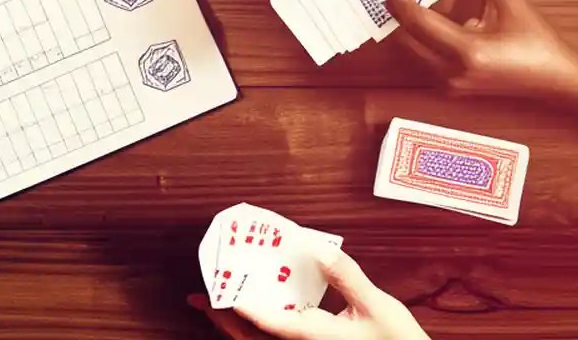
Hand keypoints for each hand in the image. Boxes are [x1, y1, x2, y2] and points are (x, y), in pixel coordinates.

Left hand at [193, 246, 428, 339]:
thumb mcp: (378, 305)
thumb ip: (346, 276)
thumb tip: (315, 246)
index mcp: (318, 339)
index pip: (272, 326)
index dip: (242, 309)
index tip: (218, 294)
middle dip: (223, 321)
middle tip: (199, 298)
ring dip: (235, 328)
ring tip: (214, 306)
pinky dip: (256, 331)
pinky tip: (252, 316)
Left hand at [383, 0, 577, 101]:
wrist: (553, 79)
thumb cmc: (534, 38)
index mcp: (467, 51)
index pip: (418, 22)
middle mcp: (451, 72)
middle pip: (404, 39)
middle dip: (392, 12)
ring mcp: (447, 84)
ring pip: (407, 51)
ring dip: (400, 25)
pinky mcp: (447, 88)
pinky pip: (420, 59)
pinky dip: (414, 38)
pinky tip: (416, 18)